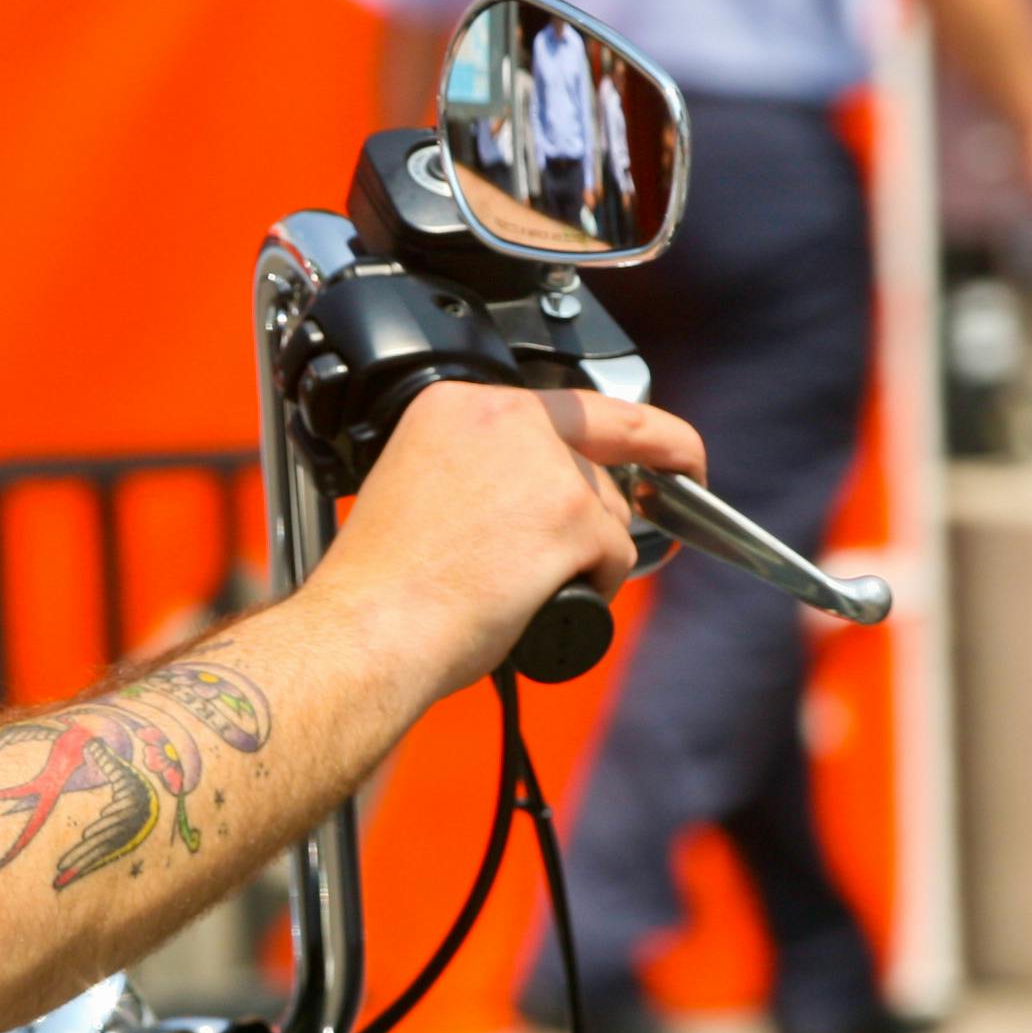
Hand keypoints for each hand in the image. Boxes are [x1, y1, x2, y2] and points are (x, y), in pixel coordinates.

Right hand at [322, 378, 706, 694]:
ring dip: (584, 554)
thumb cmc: (382, 583)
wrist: (370, 630)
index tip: (661, 445)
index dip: (623, 430)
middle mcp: (506, 416)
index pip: (565, 406)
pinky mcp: (575, 515)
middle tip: (660, 499)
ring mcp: (546, 464)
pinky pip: (617, 556)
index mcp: (459, 402)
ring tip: (514, 587)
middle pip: (599, 452)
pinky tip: (536, 599)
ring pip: (608, 509)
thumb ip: (484, 469)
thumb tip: (539, 493)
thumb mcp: (423, 486)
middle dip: (618, 494)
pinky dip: (591, 587)